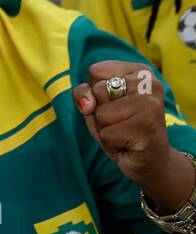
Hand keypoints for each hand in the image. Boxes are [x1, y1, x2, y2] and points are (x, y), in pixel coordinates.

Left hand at [74, 62, 181, 188]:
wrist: (150, 161)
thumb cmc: (121, 127)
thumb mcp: (96, 104)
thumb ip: (83, 93)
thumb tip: (87, 105)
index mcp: (140, 71)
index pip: (95, 71)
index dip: (95, 92)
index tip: (116, 103)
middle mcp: (149, 84)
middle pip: (97, 91)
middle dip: (100, 112)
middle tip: (121, 121)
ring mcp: (150, 106)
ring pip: (100, 114)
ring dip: (105, 129)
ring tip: (125, 133)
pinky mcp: (146, 128)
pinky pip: (106, 134)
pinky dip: (111, 143)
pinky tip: (128, 144)